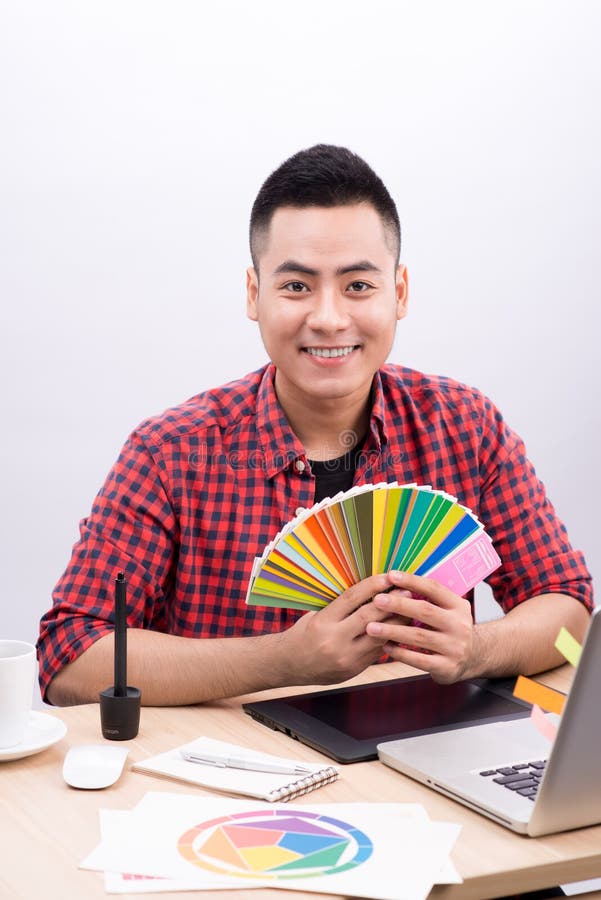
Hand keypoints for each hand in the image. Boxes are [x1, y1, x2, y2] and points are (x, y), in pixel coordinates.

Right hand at [281, 573, 408, 684]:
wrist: (290, 665)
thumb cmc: (303, 634)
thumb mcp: (316, 615)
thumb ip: (341, 607)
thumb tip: (370, 591)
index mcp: (323, 622)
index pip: (352, 598)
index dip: (372, 585)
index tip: (388, 576)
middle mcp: (335, 640)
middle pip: (369, 617)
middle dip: (391, 602)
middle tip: (408, 590)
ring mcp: (347, 657)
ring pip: (379, 636)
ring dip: (397, 621)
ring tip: (411, 608)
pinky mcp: (355, 669)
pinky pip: (378, 651)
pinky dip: (391, 637)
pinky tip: (402, 628)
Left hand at [365, 571, 475, 682]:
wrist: (473, 659)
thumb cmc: (450, 628)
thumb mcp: (449, 609)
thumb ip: (429, 598)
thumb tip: (396, 579)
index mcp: (458, 606)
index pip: (434, 588)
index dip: (412, 581)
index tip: (391, 575)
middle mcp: (459, 625)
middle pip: (425, 611)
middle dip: (399, 605)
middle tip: (377, 600)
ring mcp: (454, 647)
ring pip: (419, 636)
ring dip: (393, 631)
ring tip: (371, 627)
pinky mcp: (447, 667)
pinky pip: (419, 659)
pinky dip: (400, 653)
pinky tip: (385, 647)